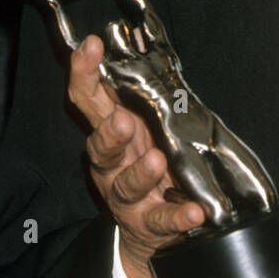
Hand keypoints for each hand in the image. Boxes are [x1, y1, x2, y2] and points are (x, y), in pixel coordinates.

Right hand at [68, 34, 205, 277]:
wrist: (147, 230)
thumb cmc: (147, 163)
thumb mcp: (144, 127)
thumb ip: (142, 97)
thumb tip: (146, 48)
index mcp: (110, 132)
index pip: (90, 99)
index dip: (85, 72)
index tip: (91, 47)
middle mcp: (111, 165)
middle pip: (100, 147)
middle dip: (109, 133)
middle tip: (123, 122)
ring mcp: (126, 196)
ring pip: (126, 185)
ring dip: (141, 173)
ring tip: (157, 162)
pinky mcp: (148, 224)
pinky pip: (163, 220)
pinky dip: (178, 216)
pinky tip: (193, 212)